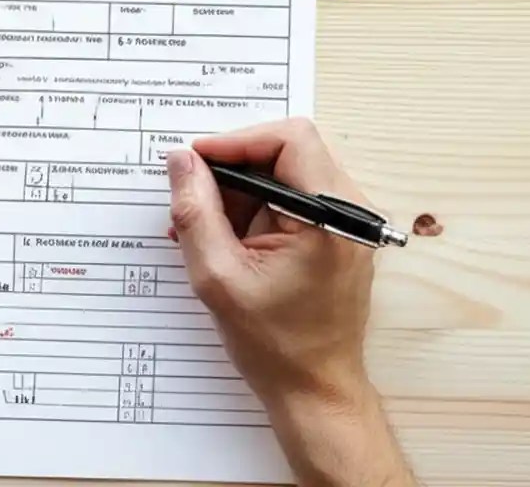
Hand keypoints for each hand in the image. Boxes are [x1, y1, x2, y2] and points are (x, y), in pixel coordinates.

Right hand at [166, 117, 372, 406]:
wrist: (314, 389)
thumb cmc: (273, 344)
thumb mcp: (217, 275)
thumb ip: (195, 212)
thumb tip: (181, 162)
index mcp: (329, 217)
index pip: (289, 139)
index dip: (236, 142)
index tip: (196, 163)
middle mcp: (348, 212)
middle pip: (285, 153)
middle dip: (231, 172)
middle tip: (191, 201)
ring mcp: (346, 224)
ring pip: (284, 176)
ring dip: (238, 195)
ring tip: (201, 230)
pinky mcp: (336, 236)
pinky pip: (290, 201)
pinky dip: (254, 212)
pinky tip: (224, 241)